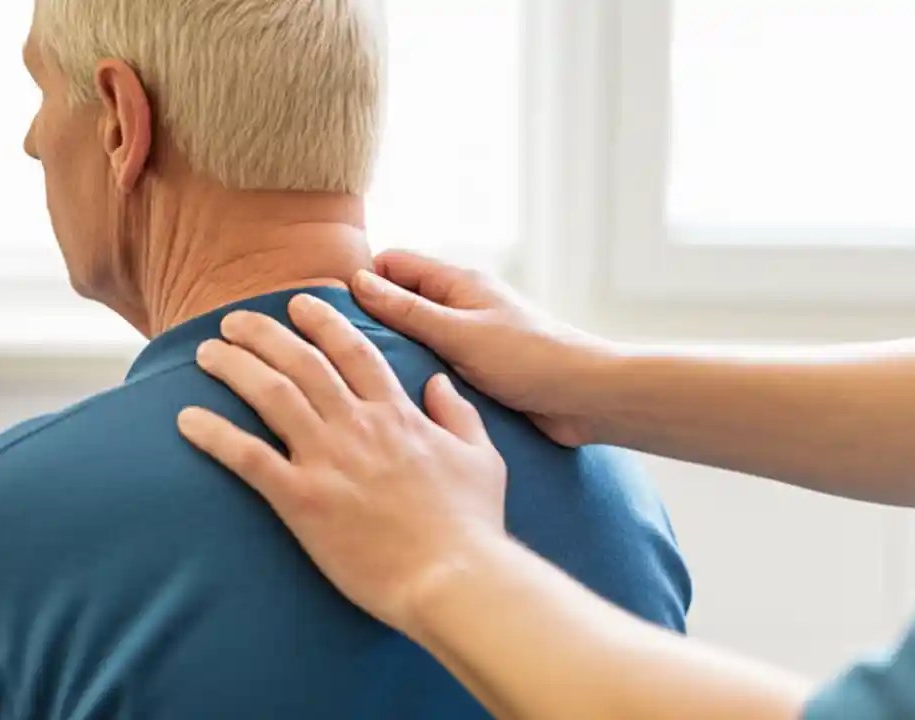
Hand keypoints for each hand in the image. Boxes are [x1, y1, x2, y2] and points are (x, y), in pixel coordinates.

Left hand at [176, 294, 507, 633]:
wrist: (454, 576)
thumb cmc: (472, 523)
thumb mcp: (481, 457)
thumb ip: (458, 413)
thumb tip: (439, 382)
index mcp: (399, 414)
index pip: (354, 350)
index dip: (323, 321)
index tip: (299, 303)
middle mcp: (359, 426)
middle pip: (303, 362)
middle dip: (264, 333)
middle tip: (235, 320)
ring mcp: (329, 460)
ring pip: (272, 395)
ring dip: (235, 368)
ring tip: (207, 353)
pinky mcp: (304, 501)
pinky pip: (248, 457)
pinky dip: (215, 435)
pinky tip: (186, 421)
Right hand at [352, 251, 611, 445]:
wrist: (585, 398)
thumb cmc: (530, 358)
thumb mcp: (460, 332)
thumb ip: (409, 311)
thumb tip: (359, 283)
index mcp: (459, 283)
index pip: (395, 264)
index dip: (362, 281)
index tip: (328, 310)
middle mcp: (462, 305)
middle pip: (401, 301)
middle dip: (370, 320)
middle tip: (330, 350)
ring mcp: (470, 339)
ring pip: (416, 338)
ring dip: (393, 352)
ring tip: (354, 378)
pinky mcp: (478, 371)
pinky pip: (435, 365)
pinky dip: (417, 375)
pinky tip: (395, 397)